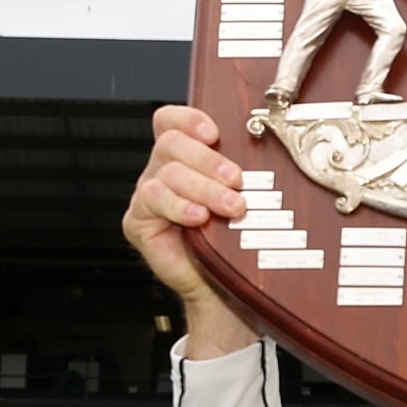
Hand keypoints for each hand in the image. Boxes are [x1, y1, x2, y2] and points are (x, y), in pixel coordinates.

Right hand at [122, 105, 255, 354]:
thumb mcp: (243, 199)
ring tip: (232, 206)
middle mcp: (162, 171)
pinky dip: (179, 206)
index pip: (171, 121)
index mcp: (183, 158)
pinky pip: (153, 200)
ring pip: (167, 173)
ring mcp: (148, 195)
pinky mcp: (139, 221)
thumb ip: (240, 173)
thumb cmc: (233, 241)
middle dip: (208, 160)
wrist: (222, 287)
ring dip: (204, 188)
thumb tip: (267, 151)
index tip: (215, 134)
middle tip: (237, 180)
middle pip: (171, 143)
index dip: (189, 119)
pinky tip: (199, 217)